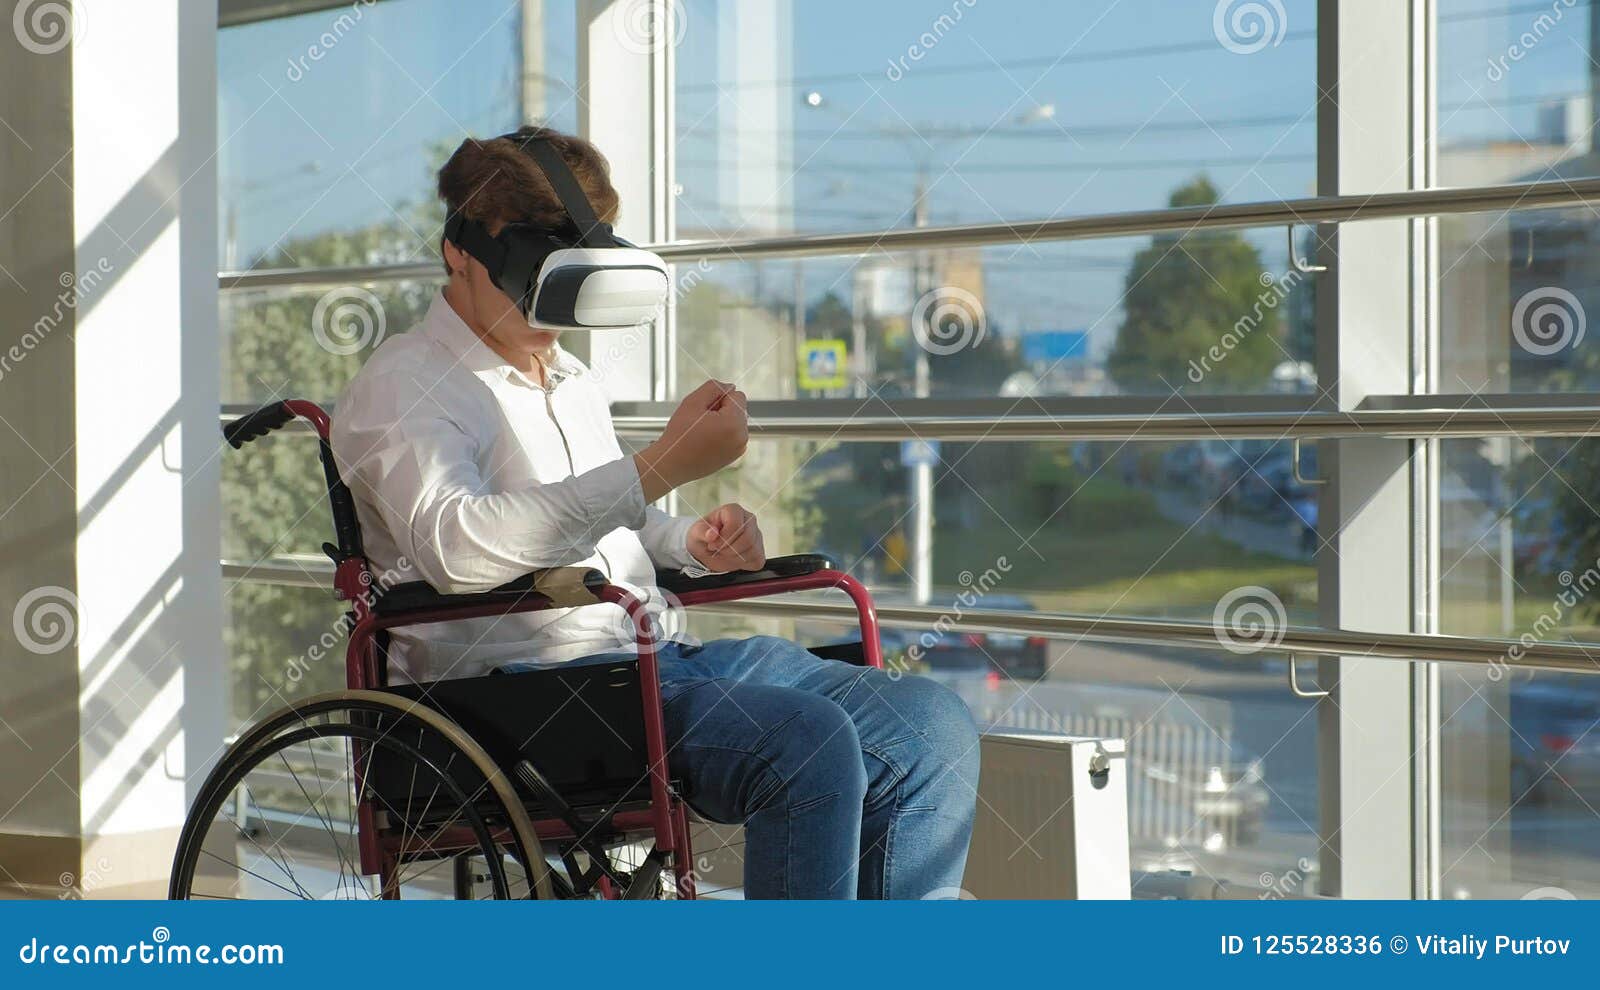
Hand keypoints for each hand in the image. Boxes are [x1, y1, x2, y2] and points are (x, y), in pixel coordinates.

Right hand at [634, 379, 747, 499]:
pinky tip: (706, 440)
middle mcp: (742, 437)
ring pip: (735, 421)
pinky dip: (722, 433)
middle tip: (700, 422)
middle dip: (722, 410)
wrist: (671, 463)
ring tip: (702, 432)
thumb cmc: (679, 434)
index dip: (719, 398)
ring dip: (722, 421)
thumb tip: (730, 386)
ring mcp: (739, 448)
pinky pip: (733, 434)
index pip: (737, 395)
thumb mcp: (693, 402)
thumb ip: (714, 387)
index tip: (704, 410)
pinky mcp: (734, 455)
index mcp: (734, 423)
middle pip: (738, 408)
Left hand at [687, 503, 765, 571]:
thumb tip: (712, 533)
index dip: (723, 538)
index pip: (736, 524)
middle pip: (747, 538)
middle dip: (729, 550)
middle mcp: (749, 519)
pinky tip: (733, 558)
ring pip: (753, 550)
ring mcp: (757, 535)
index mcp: (733, 510)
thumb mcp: (696, 533)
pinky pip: (757, 561)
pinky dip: (743, 564)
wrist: (708, 550)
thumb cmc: (703, 537)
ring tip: (724, 553)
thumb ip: (702, 532)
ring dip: (734, 558)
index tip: (713, 544)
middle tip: (717, 550)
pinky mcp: (760, 550)